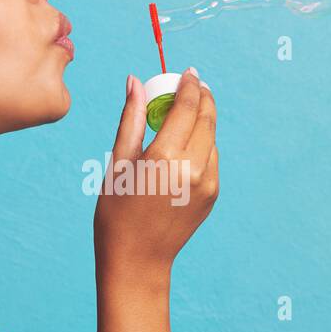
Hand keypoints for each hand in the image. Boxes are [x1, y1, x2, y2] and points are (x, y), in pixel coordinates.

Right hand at [93, 69, 218, 281]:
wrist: (137, 259)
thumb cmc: (117, 212)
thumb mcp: (119, 161)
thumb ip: (132, 118)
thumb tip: (134, 81)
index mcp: (165, 156)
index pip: (187, 106)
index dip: (189, 84)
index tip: (187, 72)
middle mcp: (193, 168)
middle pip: (207, 117)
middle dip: (201, 96)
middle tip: (191, 85)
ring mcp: (207, 183)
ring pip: (211, 138)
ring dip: (201, 121)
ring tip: (180, 118)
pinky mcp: (213, 195)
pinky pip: (211, 159)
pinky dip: (201, 146)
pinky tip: (182, 150)